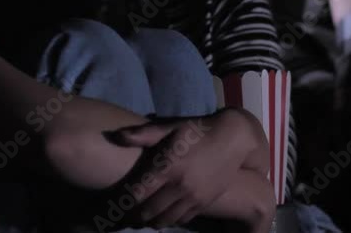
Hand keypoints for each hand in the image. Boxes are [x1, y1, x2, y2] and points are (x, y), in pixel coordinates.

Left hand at [108, 109, 269, 227]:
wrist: (233, 138)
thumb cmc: (197, 130)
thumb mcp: (171, 127)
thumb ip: (144, 134)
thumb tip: (117, 136)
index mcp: (167, 166)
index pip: (138, 193)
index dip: (124, 201)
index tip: (117, 202)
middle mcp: (179, 185)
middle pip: (149, 210)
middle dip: (135, 216)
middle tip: (126, 216)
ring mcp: (194, 196)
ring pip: (166, 219)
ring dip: (152, 222)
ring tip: (143, 219)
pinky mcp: (205, 202)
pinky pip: (183, 219)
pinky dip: (170, 221)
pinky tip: (163, 217)